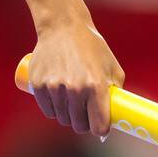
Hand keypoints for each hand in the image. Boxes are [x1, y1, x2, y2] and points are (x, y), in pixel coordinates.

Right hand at [27, 21, 125, 136]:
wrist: (63, 27)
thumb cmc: (92, 48)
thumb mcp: (113, 67)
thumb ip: (117, 92)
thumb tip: (119, 116)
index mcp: (96, 86)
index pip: (98, 125)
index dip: (100, 129)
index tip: (100, 127)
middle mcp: (75, 89)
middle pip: (79, 125)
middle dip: (84, 123)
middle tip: (86, 114)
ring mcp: (55, 88)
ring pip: (62, 118)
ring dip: (68, 116)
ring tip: (72, 102)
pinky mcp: (39, 85)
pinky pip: (48, 110)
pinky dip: (54, 109)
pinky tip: (59, 100)